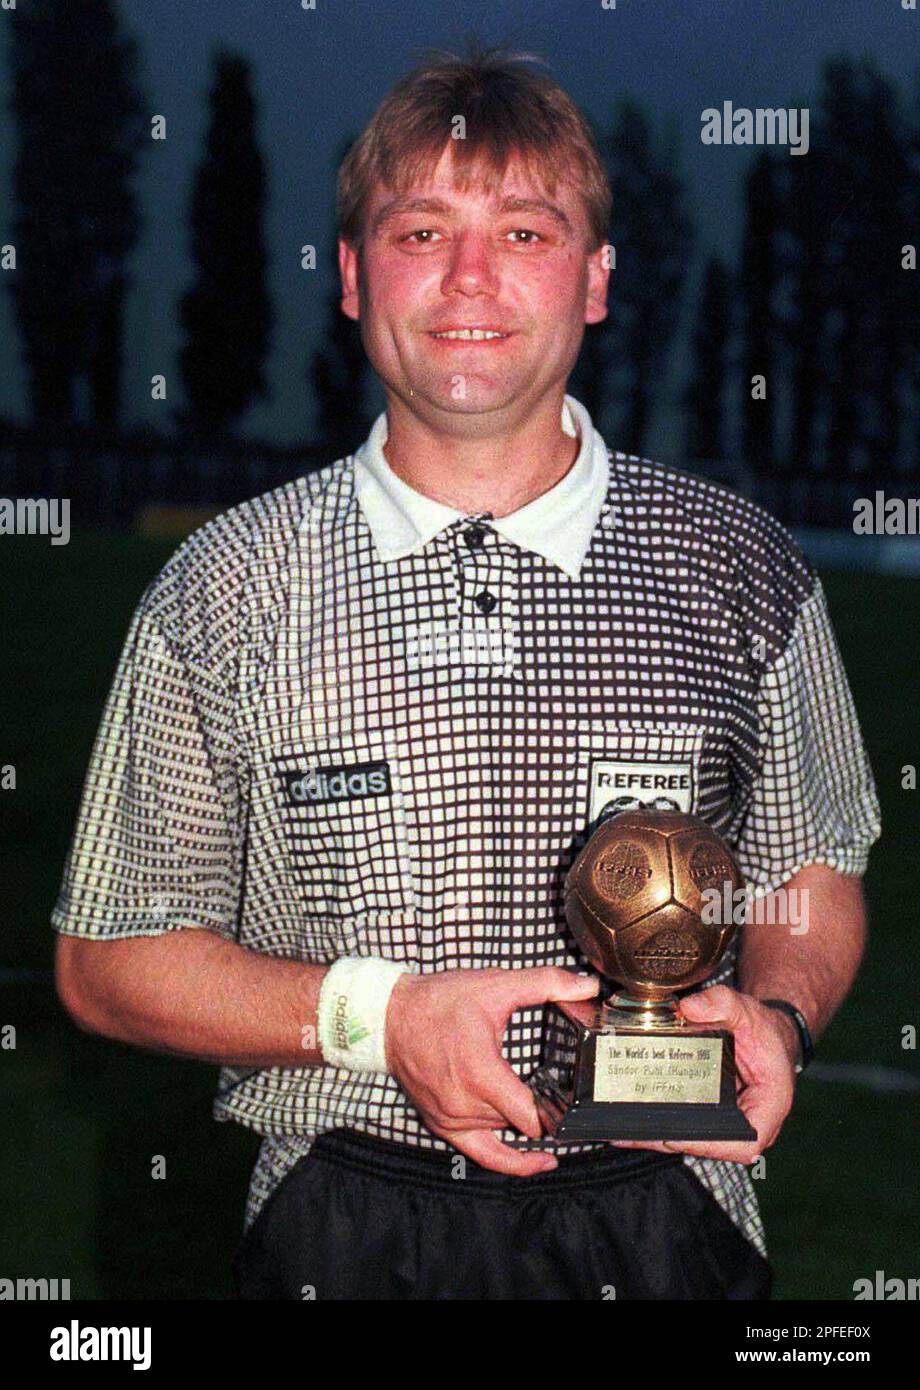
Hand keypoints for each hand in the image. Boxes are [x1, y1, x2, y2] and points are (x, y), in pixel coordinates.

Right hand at [385, 965, 599, 1175]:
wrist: (391, 1017)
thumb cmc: (439, 1002)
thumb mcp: (495, 985)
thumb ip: (545, 983)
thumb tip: (588, 986)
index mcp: (481, 1073)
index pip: (530, 1115)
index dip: (559, 1109)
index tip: (578, 1098)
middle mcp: (465, 1104)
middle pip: (522, 1122)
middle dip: (547, 1108)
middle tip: (569, 1091)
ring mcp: (452, 1119)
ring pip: (506, 1130)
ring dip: (522, 1117)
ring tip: (547, 1101)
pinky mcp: (443, 1125)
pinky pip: (484, 1155)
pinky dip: (512, 1161)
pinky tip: (539, 1162)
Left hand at [608, 985, 797, 1163]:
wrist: (768, 1035)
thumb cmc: (764, 1029)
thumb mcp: (747, 1010)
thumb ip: (722, 1002)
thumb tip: (690, 1008)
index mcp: (769, 1105)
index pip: (742, 1142)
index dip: (707, 1144)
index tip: (673, 1135)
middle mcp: (750, 1123)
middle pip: (709, 1145)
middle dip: (669, 1139)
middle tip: (632, 1130)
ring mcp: (730, 1124)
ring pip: (693, 1140)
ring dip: (659, 1136)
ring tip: (621, 1130)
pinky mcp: (713, 1117)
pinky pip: (687, 1126)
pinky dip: (661, 1124)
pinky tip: (630, 1120)